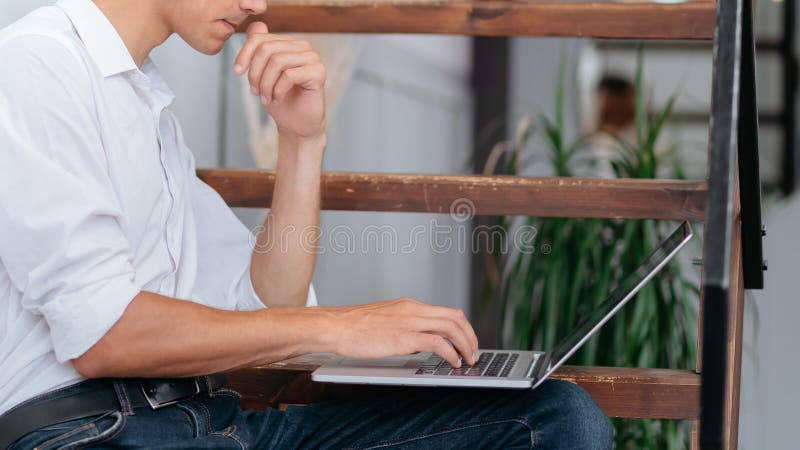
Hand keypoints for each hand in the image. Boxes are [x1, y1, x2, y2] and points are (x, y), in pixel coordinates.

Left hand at [234, 22, 325, 140]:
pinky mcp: (318, 72)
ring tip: (265, 98)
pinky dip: (278, 90)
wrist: (297, 126)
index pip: (260, 38)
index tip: (237, 73)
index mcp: (289, 44)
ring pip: (277, 62)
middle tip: (254, 92)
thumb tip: (256, 24)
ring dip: (266, 84)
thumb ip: (259, 50)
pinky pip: (289, 75)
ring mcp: (313, 58)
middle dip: (255, 73)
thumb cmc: (280, 100)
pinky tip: (277, 99)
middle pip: (267, 49)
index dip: (244, 54)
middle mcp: (303, 47)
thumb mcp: (262, 74)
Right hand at [328, 298, 479, 367]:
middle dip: (470, 336)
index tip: (467, 342)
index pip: (447, 311)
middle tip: (473, 352)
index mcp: (409, 305)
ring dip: (465, 345)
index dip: (463, 328)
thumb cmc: (354, 327)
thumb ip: (405, 327)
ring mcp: (409, 322)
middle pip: (456, 317)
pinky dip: (450, 354)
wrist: (336, 326)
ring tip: (467, 359)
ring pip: (451, 327)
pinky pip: (437, 343)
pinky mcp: (404, 337)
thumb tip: (421, 342)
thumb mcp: (386, 320)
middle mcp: (413, 310)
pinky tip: (451, 362)